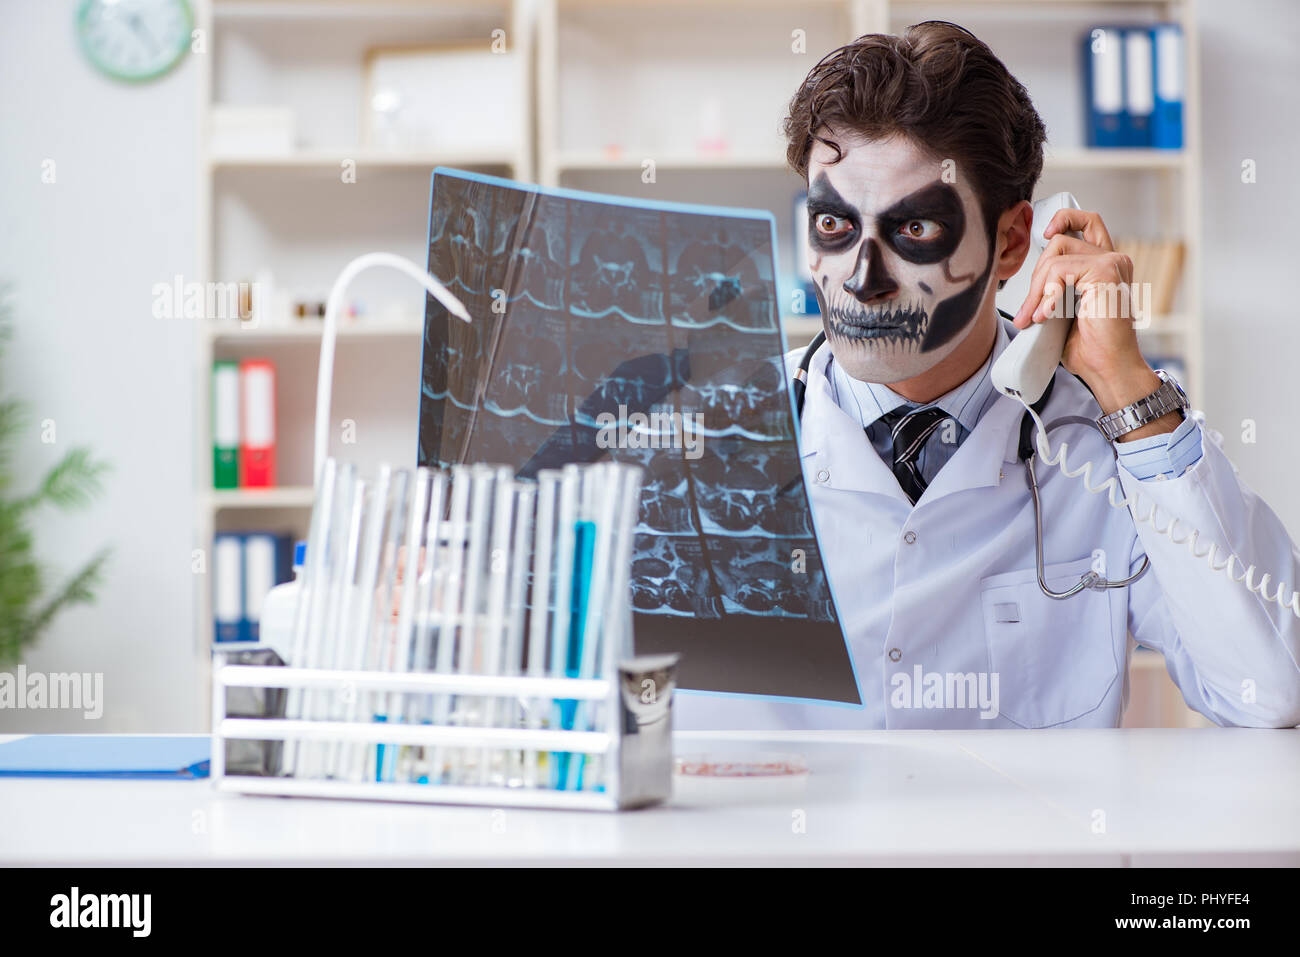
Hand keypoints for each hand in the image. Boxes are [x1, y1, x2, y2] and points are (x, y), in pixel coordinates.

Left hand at [1011, 208, 1175, 437]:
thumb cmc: (1088, 347)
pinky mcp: (1106, 271)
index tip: (1042, 236)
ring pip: (1056, 253)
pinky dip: (1047, 293)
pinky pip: (1061, 269)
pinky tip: (1046, 315)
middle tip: (1027, 311)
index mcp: (1105, 266)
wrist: (1107, 368)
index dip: (1062, 219)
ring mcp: (1112, 263)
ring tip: (1034, 317)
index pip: (1086, 222)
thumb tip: (1025, 284)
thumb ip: (1053, 288)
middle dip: (1036, 275)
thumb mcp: (1063, 310)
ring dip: (1037, 288)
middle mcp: (1113, 259)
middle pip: (1061, 240)